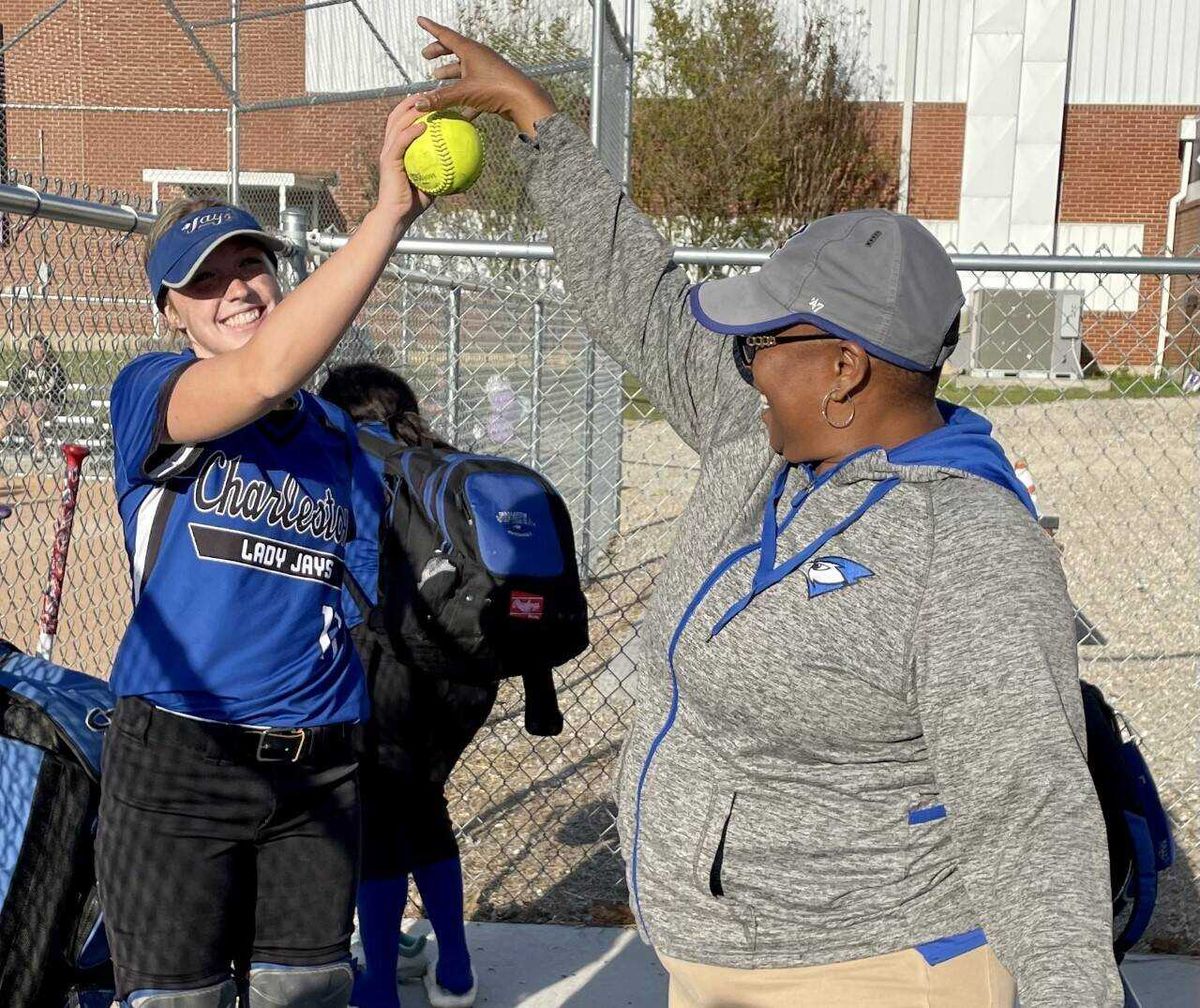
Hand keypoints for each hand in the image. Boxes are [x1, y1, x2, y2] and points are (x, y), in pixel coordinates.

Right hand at [375, 95, 434, 229]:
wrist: (397, 216)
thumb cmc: (414, 203)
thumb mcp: (433, 184)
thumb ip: (444, 172)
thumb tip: (465, 168)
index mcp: (397, 150)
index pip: (402, 122)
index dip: (414, 108)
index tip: (431, 100)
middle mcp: (390, 147)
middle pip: (397, 116)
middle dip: (411, 101)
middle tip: (429, 92)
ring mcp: (388, 152)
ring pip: (397, 124)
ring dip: (411, 110)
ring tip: (426, 102)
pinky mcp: (389, 161)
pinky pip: (401, 141)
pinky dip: (411, 131)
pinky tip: (424, 125)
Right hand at [414, 17, 557, 136]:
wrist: (524, 100)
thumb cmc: (496, 89)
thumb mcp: (464, 93)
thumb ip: (441, 98)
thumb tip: (418, 103)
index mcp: (470, 50)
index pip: (446, 35)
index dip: (431, 28)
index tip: (420, 20)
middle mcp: (479, 56)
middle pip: (454, 49)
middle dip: (439, 52)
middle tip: (426, 56)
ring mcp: (487, 69)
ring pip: (464, 68)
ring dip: (450, 72)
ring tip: (438, 78)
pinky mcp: (494, 84)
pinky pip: (475, 86)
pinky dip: (465, 95)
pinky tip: (459, 109)